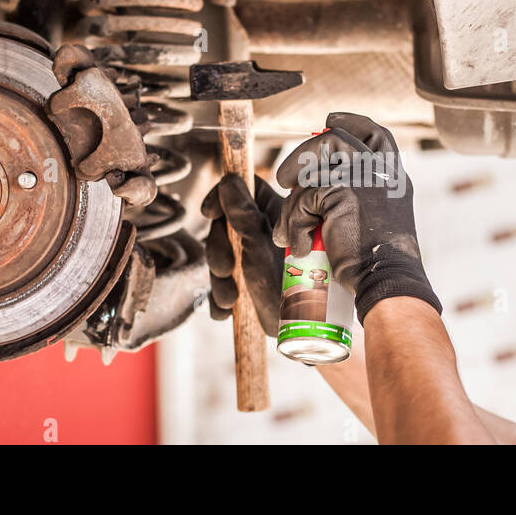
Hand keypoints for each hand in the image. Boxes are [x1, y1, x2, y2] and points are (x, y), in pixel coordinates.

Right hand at [200, 174, 284, 335]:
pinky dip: (218, 299)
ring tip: (229, 298)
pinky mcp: (246, 286)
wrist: (306, 332)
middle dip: (217, 248)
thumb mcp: (261, 247)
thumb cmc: (292, 287)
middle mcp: (262, 233)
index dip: (221, 195)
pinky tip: (225, 312)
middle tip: (225, 268)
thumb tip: (229, 181)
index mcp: (274, 214)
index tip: (209, 213)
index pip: (242, 188)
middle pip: (223, 225)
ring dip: (218, 279)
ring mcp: (253, 259)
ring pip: (219, 257)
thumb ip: (243, 216)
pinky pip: (221, 284)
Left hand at [272, 112, 441, 322]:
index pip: (376, 134)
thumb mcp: (379, 219)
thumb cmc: (378, 262)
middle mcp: (380, 171)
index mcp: (392, 177)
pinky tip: (300, 247)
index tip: (330, 120)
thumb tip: (316, 185)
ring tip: (289, 231)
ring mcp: (362, 177)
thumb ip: (361, 196)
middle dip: (303, 154)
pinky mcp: (341, 191)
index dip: (352, 122)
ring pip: (311, 174)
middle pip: (335, 140)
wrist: (386, 280)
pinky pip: (302, 200)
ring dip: (293, 204)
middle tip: (284, 178)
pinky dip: (295, 226)